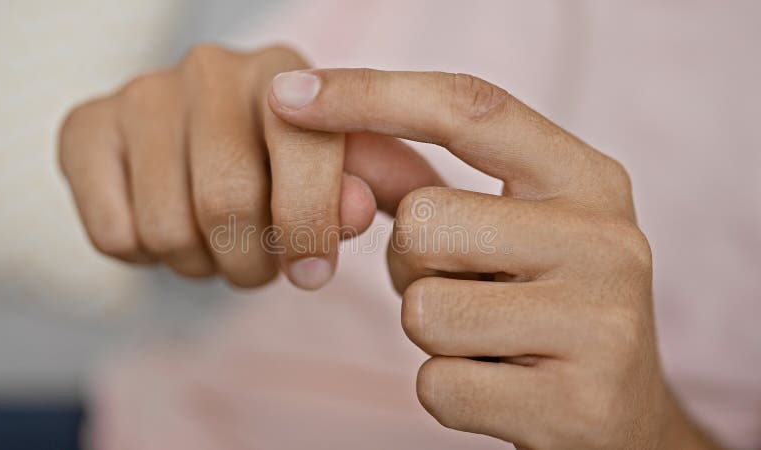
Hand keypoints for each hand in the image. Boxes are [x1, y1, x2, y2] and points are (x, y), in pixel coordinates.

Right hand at [58, 45, 438, 288]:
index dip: (310, 228)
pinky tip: (164, 226)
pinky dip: (146, 257)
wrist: (199, 145)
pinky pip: (114, 234)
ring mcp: (141, 94)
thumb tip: (354, 209)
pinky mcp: (84, 128)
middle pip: (226, 202)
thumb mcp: (343, 173)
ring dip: (199, 265)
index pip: (302, 153)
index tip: (313, 272)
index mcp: (285, 72)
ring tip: (213, 245)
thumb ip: (369, 188)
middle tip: (257, 268)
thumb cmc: (282, 165)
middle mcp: (211, 69)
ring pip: (168, 229)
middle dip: (250, 263)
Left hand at [268, 69, 722, 448]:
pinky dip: (447, 392)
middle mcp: (605, 240)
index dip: (369, 95)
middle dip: (413, 266)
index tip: (287, 96)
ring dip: (431, 333)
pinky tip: (500, 390)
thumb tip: (324, 132)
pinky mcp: (574, 405)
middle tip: (468, 290)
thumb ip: (421, 182)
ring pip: (421, 310)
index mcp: (586, 180)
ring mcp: (598, 324)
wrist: (621, 417)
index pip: (467, 110)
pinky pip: (437, 386)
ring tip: (489, 340)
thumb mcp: (504, 231)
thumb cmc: (540, 307)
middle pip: (422, 224)